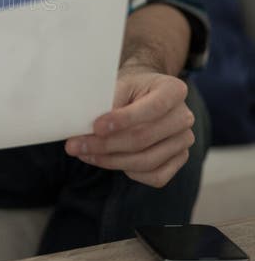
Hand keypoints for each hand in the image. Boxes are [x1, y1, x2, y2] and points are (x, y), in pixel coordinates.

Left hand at [65, 66, 195, 187]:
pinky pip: (156, 176)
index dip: (123, 120)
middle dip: (106, 145)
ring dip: (111, 161)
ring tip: (85, 154)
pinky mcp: (178, 159)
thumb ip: (109, 101)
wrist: (145, 94)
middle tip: (75, 146)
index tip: (96, 127)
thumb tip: (87, 125)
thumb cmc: (130, 88)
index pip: (152, 108)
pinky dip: (131, 173)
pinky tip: (110, 161)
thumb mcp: (120, 84)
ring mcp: (184, 141)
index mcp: (174, 91)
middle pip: (144, 138)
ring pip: (147, 161)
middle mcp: (184, 117)